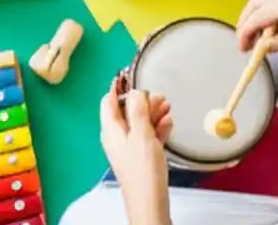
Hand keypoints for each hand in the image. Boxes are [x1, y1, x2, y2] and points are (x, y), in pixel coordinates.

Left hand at [100, 88, 173, 224]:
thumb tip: (134, 91)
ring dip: (152, 113)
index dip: (120, 88)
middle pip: (126, 111)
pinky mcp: (140, 156)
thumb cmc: (143, 170)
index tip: (133, 76)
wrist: (150, 201)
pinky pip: (147, 136)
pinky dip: (157, 128)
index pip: (109, 101)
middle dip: (143, 101)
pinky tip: (168, 124)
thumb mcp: (141, 134)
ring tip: (168, 107)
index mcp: (111, 129)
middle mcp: (117, 137)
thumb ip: (138, 111)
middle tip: (160, 96)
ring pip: (139, 123)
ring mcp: (129, 147)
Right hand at [237, 0, 277, 52]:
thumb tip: (260, 47)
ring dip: (253, 14)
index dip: (245, 34)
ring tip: (253, 34)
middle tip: (244, 41)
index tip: (242, 49)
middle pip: (253, 3)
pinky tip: (268, 25)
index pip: (255, 18)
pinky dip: (264, 10)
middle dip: (244, 21)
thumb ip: (277, 42)